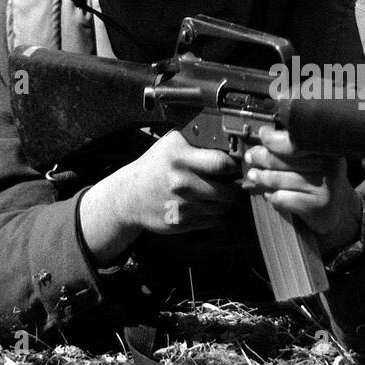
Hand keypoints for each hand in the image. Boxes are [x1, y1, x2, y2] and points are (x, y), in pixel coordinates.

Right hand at [79, 130, 239, 263]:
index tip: (235, 167)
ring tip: (219, 194)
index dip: (233, 166)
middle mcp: (180, 182)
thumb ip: (197, 141)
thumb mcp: (171, 145)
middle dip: (234, 188)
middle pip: (226, 190)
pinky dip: (215, 215)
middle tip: (233, 184)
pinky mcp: (182, 223)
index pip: (221, 163)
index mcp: (179, 157)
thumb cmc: (155, 167)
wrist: (129, 197)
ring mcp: (181, 204)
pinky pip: (213, 221)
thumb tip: (231, 141)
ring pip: (222, 207)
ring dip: (225, 203)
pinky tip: (207, 206)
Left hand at [243, 127, 362, 255]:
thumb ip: (296, 149)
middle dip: (262, 157)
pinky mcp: (316, 207)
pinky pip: (283, 198)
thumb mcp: (318, 160)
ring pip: (280, 179)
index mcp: (329, 150)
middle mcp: (329, 166)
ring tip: (254, 175)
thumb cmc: (321, 181)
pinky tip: (269, 194)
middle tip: (251, 157)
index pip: (296, 141)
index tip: (263, 135)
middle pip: (284, 159)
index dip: (275, 138)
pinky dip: (272, 196)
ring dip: (262, 178)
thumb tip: (265, 136)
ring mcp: (324, 187)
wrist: (340, 212)